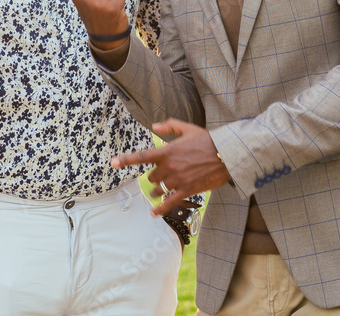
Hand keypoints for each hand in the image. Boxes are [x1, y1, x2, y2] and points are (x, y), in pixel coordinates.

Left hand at [111, 118, 230, 215]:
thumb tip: (154, 126)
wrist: (227, 155)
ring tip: (157, 192)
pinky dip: (160, 209)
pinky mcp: (187, 190)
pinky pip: (170, 202)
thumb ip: (169, 127)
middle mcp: (169, 166)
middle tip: (159, 177)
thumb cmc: (208, 140)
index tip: (113, 163)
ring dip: (156, 191)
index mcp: (166, 151)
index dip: (126, 160)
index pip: (141, 156)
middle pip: (151, 176)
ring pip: (158, 189)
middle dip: (153, 177)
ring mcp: (178, 180)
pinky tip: (153, 214)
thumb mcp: (187, 128)